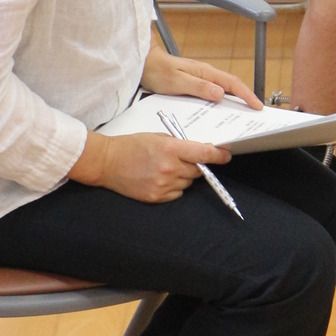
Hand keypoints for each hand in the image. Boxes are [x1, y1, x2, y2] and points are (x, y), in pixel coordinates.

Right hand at [70, 129, 230, 201]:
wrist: (108, 162)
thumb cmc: (132, 145)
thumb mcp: (158, 137)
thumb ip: (179, 144)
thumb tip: (199, 152)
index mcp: (171, 149)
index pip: (203, 153)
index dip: (218, 155)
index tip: (226, 155)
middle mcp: (170, 168)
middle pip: (198, 170)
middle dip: (198, 165)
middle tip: (190, 159)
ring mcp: (163, 185)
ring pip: (188, 183)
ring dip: (185, 176)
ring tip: (168, 168)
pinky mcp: (156, 197)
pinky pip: (177, 194)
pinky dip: (175, 187)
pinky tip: (162, 178)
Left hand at [142, 40, 262, 111]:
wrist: (144, 65)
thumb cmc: (158, 71)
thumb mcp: (177, 82)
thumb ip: (199, 87)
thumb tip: (220, 93)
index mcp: (205, 72)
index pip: (232, 83)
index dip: (246, 95)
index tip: (257, 105)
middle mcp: (206, 74)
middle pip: (232, 86)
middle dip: (246, 98)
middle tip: (256, 112)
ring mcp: (201, 79)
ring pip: (224, 90)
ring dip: (235, 100)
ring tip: (243, 114)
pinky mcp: (195, 84)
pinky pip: (214, 93)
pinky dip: (222, 101)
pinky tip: (221, 111)